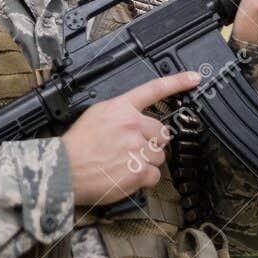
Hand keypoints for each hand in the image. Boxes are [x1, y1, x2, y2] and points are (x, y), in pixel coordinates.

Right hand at [62, 72, 200, 206]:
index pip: (154, 89)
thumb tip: (135, 119)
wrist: (63, 169)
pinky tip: (126, 177)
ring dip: (146, 162)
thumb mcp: (95, 115)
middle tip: (130, 150)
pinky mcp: (138, 170)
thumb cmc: (76, 146)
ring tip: (123, 164)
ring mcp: (136, 147)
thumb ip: (119, 113)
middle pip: (161, 133)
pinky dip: (143, 179)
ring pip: (159, 156)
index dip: (177, 82)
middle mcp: (132, 125)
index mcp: (121, 108)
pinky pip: (154, 175)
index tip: (194, 78)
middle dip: (151, 143)